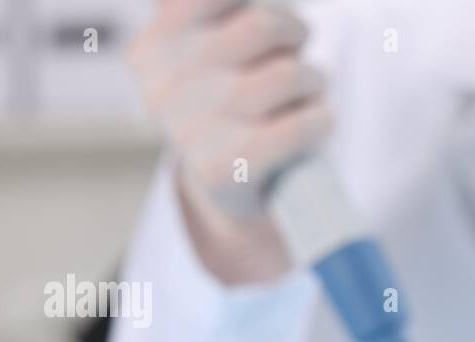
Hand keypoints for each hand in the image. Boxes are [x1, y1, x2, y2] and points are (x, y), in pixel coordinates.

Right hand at [128, 0, 332, 281]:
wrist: (226, 190)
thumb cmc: (231, 101)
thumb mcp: (213, 46)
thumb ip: (229, 15)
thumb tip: (263, 1)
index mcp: (152, 49)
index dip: (257, 0)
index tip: (264, 10)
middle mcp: (162, 88)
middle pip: (260, 23)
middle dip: (292, 30)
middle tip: (295, 46)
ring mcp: (190, 133)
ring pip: (286, 74)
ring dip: (312, 78)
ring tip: (306, 90)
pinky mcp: (225, 172)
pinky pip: (298, 126)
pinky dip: (322, 119)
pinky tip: (319, 121)